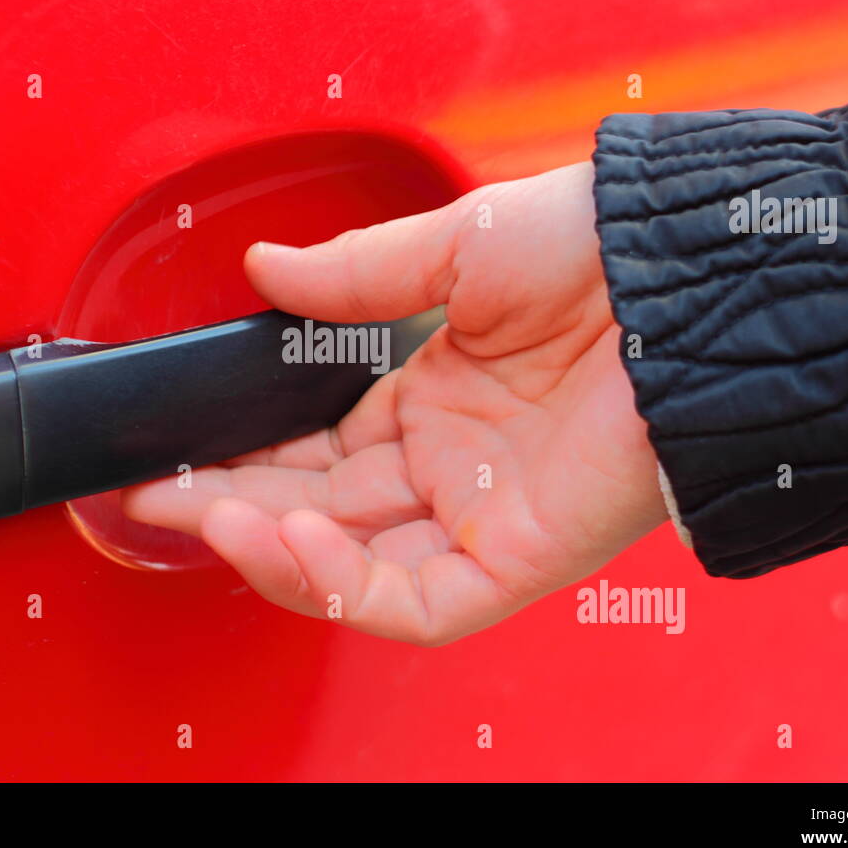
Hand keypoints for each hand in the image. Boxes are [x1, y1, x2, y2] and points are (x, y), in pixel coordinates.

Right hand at [122, 161, 666, 644]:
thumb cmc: (599, 249)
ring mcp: (484, 512)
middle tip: (158, 490)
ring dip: (274, 551)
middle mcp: (452, 464)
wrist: (690, 271)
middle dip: (232, 505)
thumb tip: (264, 272)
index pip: (316, 450)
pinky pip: (421, 600)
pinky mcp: (521, 554)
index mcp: (434, 398)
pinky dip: (348, 583)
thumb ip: (353, 278)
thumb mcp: (454, 247)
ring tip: (206, 514)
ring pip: (359, 568)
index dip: (244, 455)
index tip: (179, 447)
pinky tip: (290, 537)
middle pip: (320, 511)